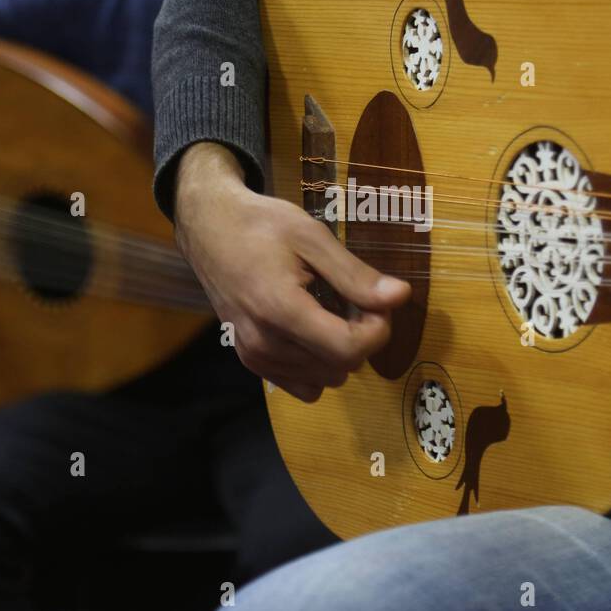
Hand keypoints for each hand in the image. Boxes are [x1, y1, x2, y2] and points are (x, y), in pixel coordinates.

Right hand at [173, 142, 410, 401]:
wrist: (210, 228)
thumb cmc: (261, 225)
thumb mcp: (312, 237)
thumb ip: (355, 274)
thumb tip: (400, 297)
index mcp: (280, 309)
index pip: (348, 349)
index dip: (377, 329)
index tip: (376, 301)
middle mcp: (264, 342)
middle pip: (341, 367)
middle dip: (361, 337)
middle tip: (355, 300)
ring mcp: (255, 356)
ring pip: (325, 379)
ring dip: (340, 351)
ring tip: (331, 310)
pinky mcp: (251, 361)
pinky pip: (303, 385)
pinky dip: (318, 365)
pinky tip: (314, 331)